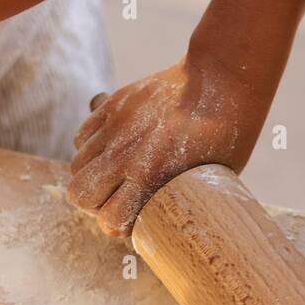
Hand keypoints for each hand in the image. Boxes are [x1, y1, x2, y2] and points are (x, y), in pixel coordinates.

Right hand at [67, 52, 268, 235]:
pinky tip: (114, 149)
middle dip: (96, 204)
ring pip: (77, 166)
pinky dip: (92, 149)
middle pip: (79, 194)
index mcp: (151, 175)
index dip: (119, 225)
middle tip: (118, 198)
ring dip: (93, 176)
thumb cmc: (227, 135)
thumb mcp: (211, 180)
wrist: (222, 78)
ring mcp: (115, 127)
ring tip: (116, 173)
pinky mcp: (113, 105)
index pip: (109, 220)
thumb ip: (179, 199)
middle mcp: (125, 153)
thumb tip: (168, 222)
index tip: (134, 219)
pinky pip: (82, 138)